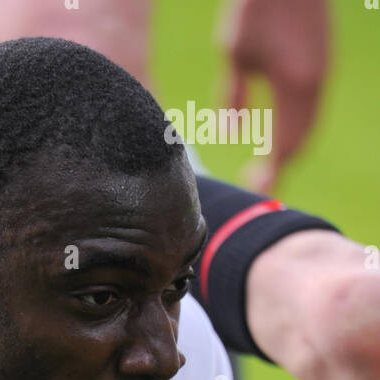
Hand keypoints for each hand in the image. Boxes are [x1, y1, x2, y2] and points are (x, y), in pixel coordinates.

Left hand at [219, 0, 329, 192]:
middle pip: (300, 140)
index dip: (270, 171)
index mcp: (293, 86)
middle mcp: (314, 84)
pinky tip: (279, 133)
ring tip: (268, 163)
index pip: (283, 145)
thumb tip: (233, 134)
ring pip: (310, 126)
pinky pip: (312, 109)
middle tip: (257, 179)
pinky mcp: (322, 63)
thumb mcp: (235, 55)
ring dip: (290, 147)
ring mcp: (322, 73)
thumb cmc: (254, 8)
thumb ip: (234, 97)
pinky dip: (297, 128)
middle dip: (280, 164)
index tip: (253, 185)